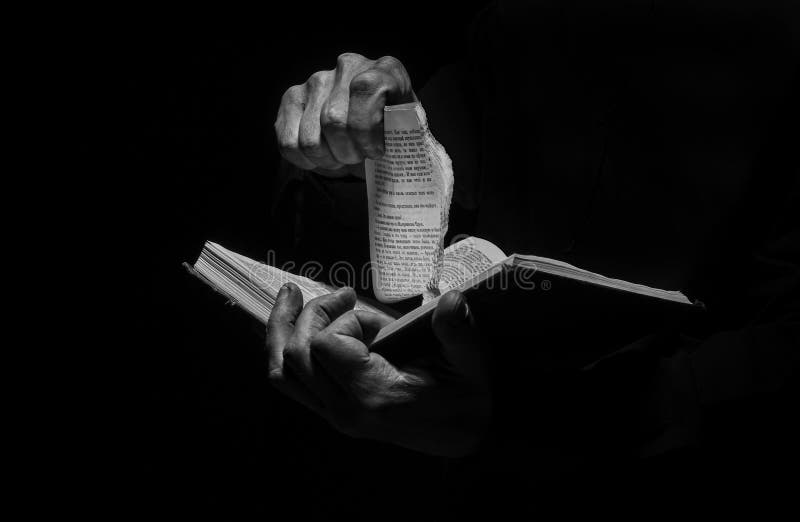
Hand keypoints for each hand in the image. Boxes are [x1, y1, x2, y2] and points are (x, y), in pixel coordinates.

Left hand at [266, 284, 490, 456]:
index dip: (343, 319)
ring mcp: (336, 415)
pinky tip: (297, 326)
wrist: (464, 436)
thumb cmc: (466, 395)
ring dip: (282, 331)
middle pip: (295, 356)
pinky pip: (293, 382)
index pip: (325, 347)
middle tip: (343, 296)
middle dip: (311, 315)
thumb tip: (452, 299)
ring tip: (291, 297)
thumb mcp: (470, 360)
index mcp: (375, 396)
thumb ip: (457, 330)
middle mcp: (346, 411)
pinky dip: (287, 350)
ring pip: (282, 373)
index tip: (371, 312)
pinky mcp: (333, 413)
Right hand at [274, 53, 415, 177]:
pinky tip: (322, 157)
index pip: (364, 90)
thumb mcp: (407, 132)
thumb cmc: (394, 134)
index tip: (376, 152)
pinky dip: (306, 161)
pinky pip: (288, 142)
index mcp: (384, 69)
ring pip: (309, 139)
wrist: (375, 132)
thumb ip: (401, 133)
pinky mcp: (293, 98)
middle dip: (347, 152)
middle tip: (358, 157)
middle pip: (333, 121)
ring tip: (342, 157)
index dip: (367, 131)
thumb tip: (387, 148)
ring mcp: (316, 81)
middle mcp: (348, 66)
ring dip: (328, 159)